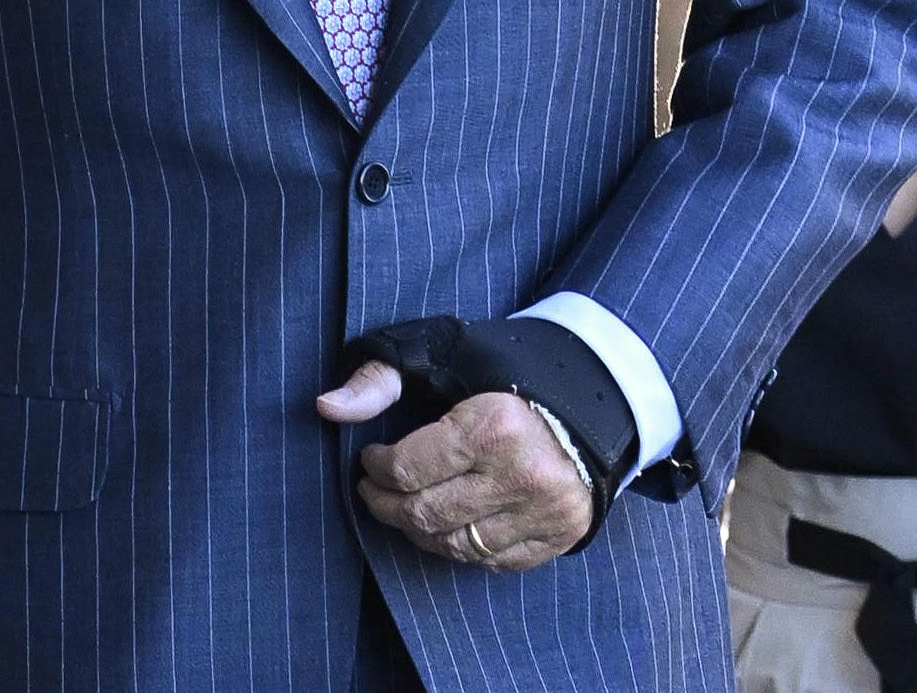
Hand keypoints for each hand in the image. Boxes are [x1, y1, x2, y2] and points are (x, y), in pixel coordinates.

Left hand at [316, 362, 594, 571]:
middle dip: (386, 506)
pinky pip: (494, 561)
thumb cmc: (505, 368)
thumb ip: (378, 379)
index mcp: (491, 427)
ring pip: (457, 546)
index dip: (374, 469)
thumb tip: (325, 408)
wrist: (590, 390)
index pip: (406, 471)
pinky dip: (463, 547)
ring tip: (407, 506)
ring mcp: (546, 511)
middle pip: (426, 515)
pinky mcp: (561, 534)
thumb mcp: (440, 354)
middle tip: (374, 491)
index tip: (370, 459)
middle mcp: (522, 475)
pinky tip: (449, 521)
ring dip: (420, 531)